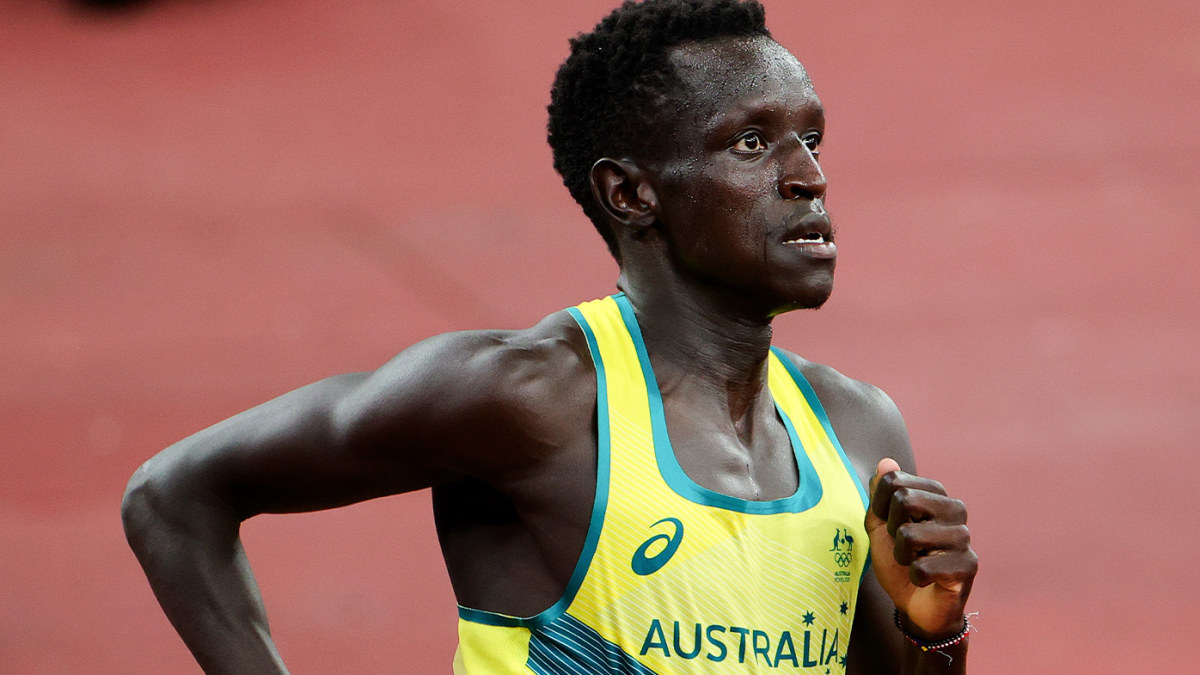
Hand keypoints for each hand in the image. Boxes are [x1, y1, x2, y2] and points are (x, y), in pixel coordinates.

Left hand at [866, 458, 976, 637]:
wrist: (916, 604)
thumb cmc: (899, 561)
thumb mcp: (880, 526)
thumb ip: (880, 495)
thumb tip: (886, 463)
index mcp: (934, 494)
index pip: (892, 481)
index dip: (880, 508)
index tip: (889, 526)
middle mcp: (954, 509)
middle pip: (904, 499)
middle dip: (892, 530)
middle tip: (904, 546)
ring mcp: (964, 536)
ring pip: (910, 535)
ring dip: (902, 556)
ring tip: (916, 562)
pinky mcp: (969, 565)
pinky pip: (922, 566)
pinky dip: (915, 576)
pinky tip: (928, 580)